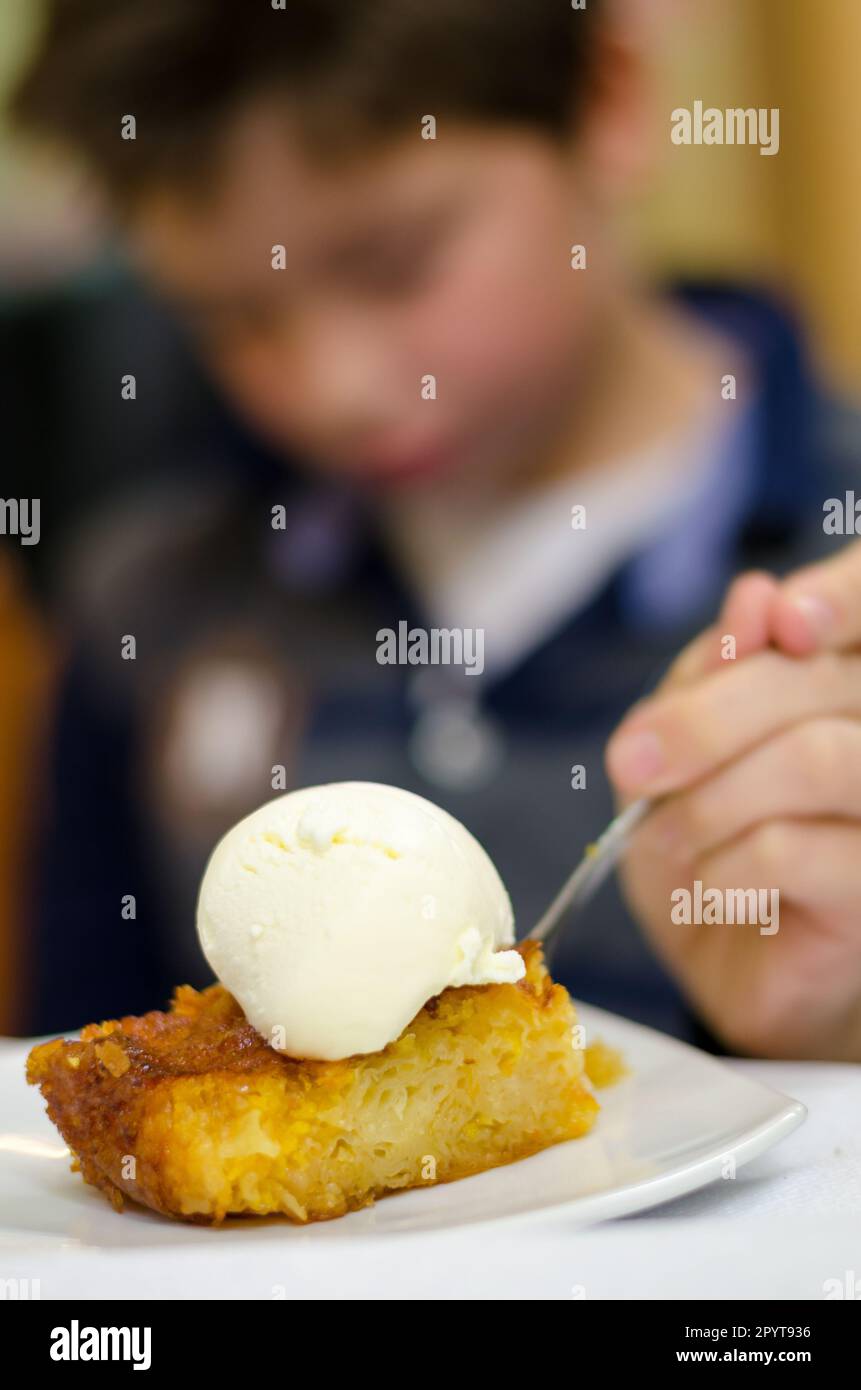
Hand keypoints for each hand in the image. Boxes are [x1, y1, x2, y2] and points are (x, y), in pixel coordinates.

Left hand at [605, 548, 860, 1059]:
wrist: (724, 959)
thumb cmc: (707, 836)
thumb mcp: (681, 744)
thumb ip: (714, 674)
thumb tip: (756, 600)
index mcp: (842, 675)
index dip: (839, 594)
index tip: (778, 618)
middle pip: (819, 680)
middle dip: (706, 719)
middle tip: (633, 763)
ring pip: (816, 759)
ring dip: (711, 799)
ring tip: (667, 835)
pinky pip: (790, 850)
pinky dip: (720, 866)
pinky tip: (708, 885)